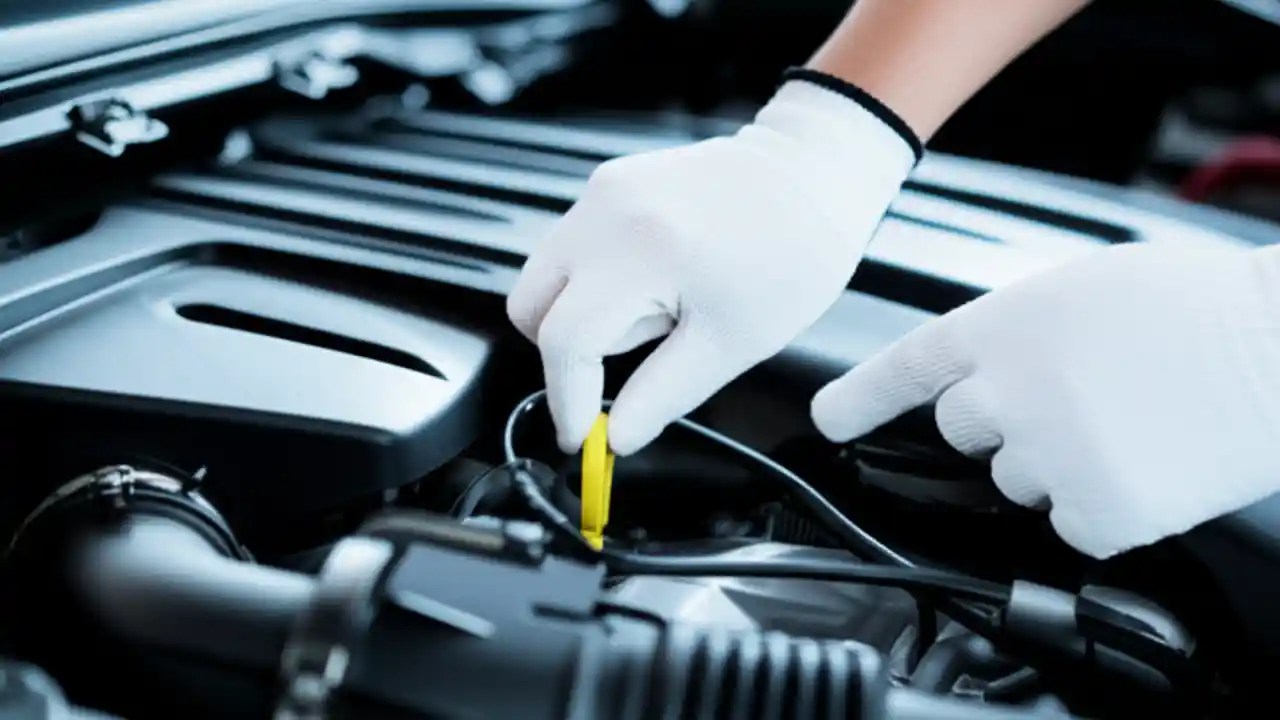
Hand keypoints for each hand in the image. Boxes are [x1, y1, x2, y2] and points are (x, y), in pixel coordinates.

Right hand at [508, 73, 917, 453]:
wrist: (813, 172)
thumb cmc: (792, 254)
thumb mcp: (732, 344)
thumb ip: (662, 395)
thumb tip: (616, 438)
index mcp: (639, 253)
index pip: (565, 342)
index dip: (567, 400)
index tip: (580, 434)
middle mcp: (606, 212)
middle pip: (531, 306)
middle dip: (568, 350)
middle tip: (637, 355)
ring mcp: (603, 190)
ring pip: (545, 274)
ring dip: (582, 310)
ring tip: (658, 308)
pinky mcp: (610, 181)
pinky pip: (573, 244)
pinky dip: (596, 276)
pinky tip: (656, 278)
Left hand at [812, 242, 1279, 558]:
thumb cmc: (1200, 310)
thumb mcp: (1085, 289)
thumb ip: (1019, 329)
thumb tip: (992, 363)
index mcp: (1005, 327)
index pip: (907, 366)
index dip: (859, 395)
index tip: (826, 419)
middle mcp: (1010, 393)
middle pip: (960, 428)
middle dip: (1002, 419)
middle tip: (1078, 396)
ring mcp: (1049, 455)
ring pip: (1016, 479)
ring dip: (1057, 461)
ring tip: (1129, 422)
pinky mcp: (1095, 511)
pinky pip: (1071, 525)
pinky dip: (1103, 506)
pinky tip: (1147, 464)